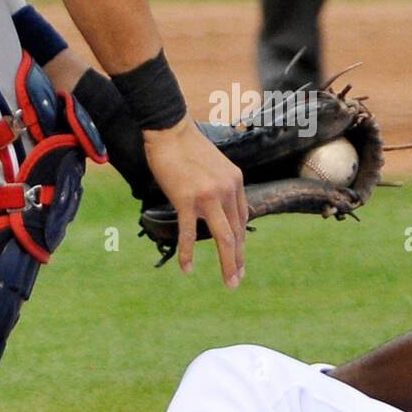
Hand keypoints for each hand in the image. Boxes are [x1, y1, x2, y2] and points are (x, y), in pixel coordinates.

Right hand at [143, 119, 248, 287]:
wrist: (169, 128)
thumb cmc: (186, 146)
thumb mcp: (214, 166)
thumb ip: (219, 186)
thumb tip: (216, 206)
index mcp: (235, 182)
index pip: (242, 219)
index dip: (241, 242)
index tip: (239, 258)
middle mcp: (227, 190)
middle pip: (238, 233)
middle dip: (239, 260)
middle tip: (237, 280)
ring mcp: (208, 195)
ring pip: (224, 238)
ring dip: (228, 264)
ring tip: (230, 283)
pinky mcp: (186, 199)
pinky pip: (189, 233)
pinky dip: (187, 254)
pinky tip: (187, 268)